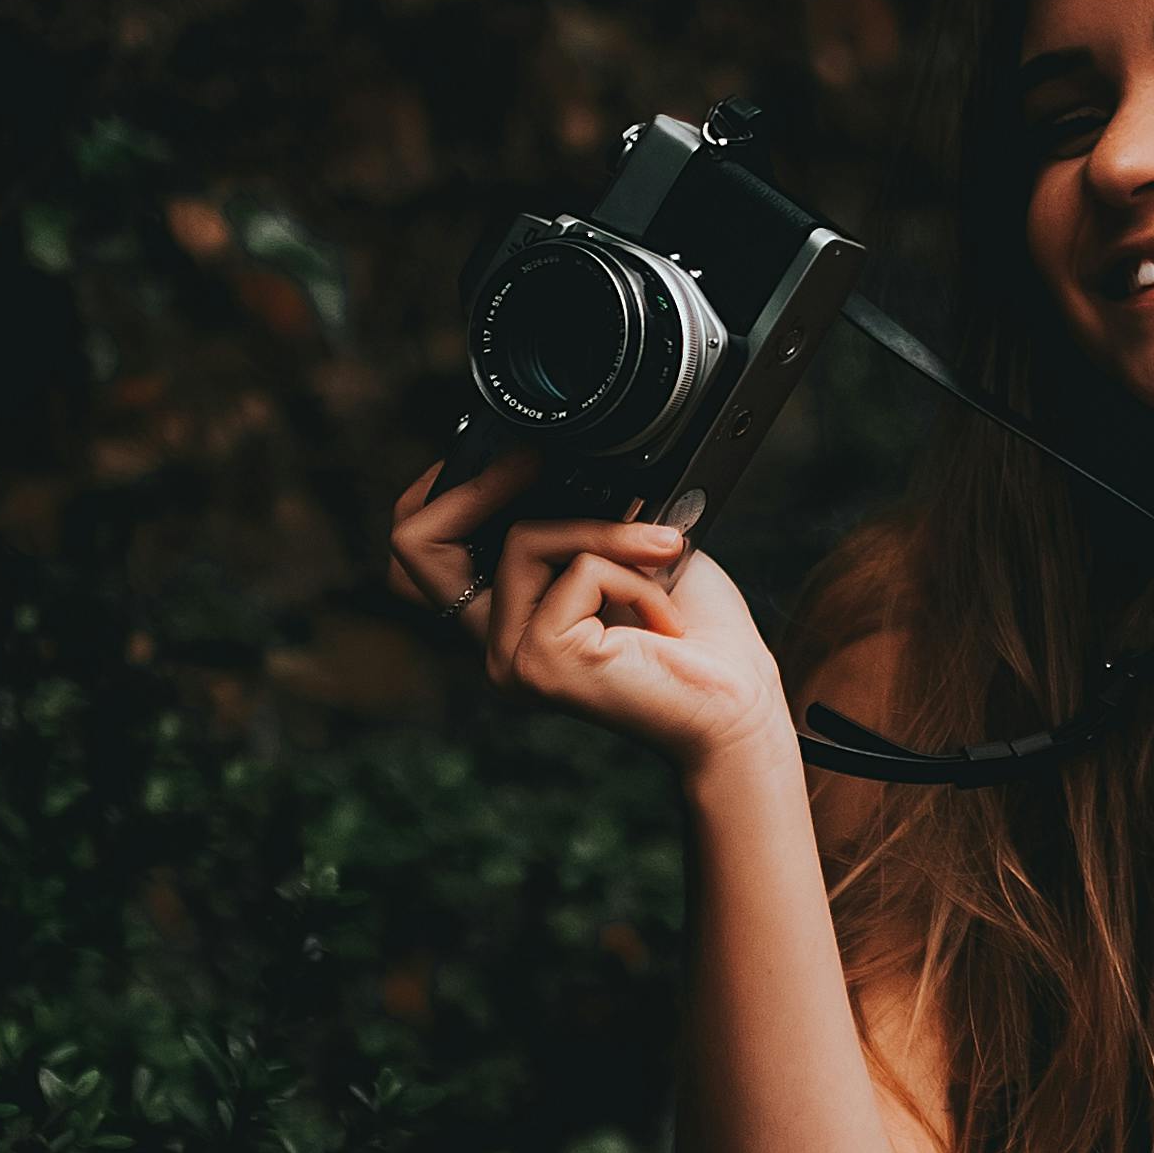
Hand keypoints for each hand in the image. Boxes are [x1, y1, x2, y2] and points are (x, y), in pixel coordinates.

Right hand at [390, 455, 789, 788]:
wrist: (739, 702)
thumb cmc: (696, 634)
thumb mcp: (626, 549)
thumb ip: (577, 511)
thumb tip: (551, 450)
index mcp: (508, 619)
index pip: (421, 550)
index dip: (446, 488)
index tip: (510, 452)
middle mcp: (496, 647)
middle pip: (414, 544)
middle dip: (475, 483)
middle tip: (537, 459)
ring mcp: (511, 659)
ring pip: (523, 538)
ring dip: (604, 531)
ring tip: (661, 556)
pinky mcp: (541, 662)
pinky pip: (577, 568)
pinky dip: (631, 569)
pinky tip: (664, 614)